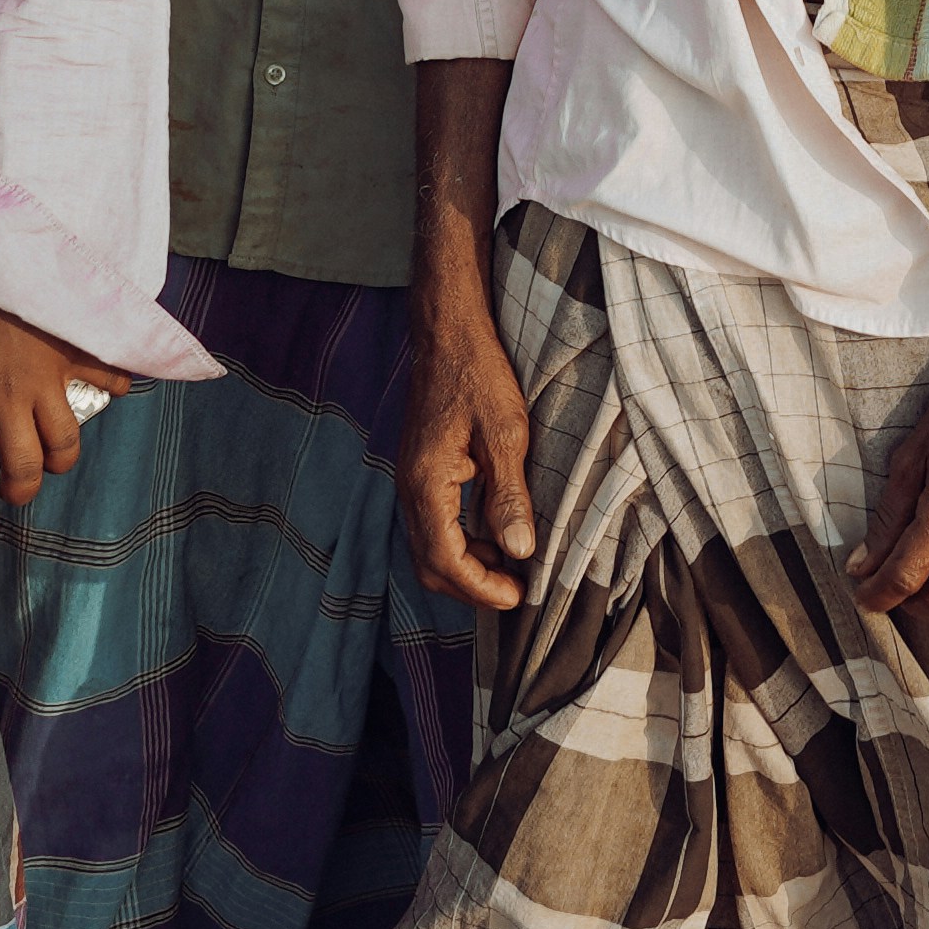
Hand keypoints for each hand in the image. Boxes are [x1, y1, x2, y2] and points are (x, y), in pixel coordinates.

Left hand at [0, 288, 114, 529]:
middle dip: (22, 489)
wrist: (2, 241)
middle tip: (15, 488)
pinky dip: (111, 390)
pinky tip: (104, 390)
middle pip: (25, 466)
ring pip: (66, 441)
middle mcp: (10, 396)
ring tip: (51, 457)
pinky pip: (108, 381)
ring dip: (60, 459)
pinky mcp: (77, 350)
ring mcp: (49, 376)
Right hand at [394, 289, 542, 609]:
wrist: (448, 333)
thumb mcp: (506, 434)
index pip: (444, 560)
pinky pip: (432, 525)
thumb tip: (519, 551)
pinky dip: (460, 543)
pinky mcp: (419, 472)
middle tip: (515, 590)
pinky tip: (493, 534)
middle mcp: (409, 488)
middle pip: (430, 564)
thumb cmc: (478, 374)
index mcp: (426, 482)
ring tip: (511, 565)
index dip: (480, 588)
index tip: (516, 596)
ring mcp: (410, 480)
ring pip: (428, 547)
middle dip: (471, 587)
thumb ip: (509, 496)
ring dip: (466, 566)